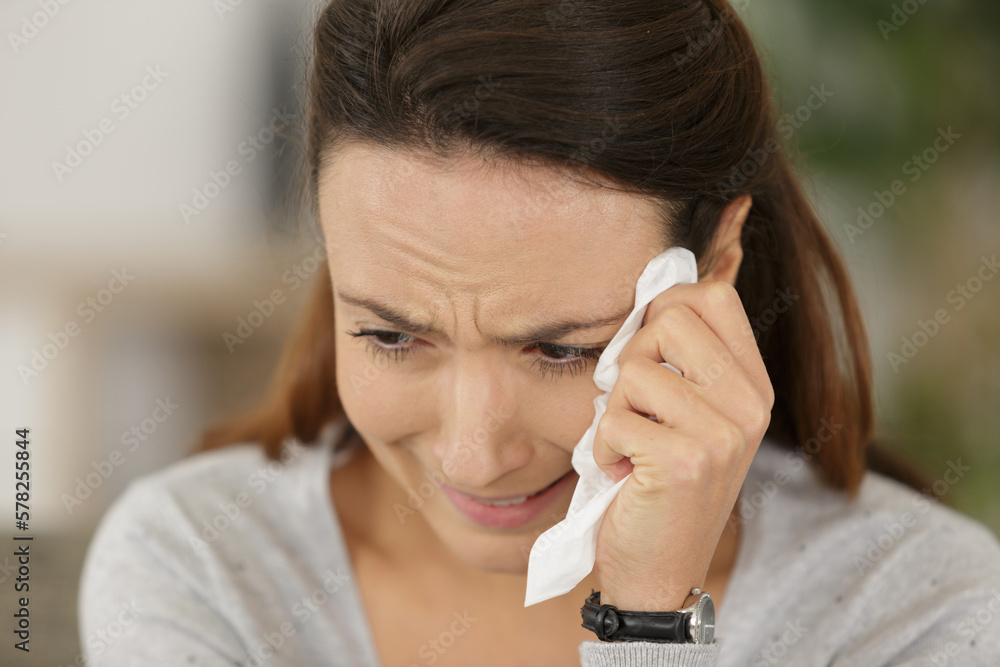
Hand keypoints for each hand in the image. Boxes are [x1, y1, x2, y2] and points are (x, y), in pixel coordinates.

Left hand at [591, 280, 773, 611]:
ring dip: (613, 413)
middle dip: (631, 361)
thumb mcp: (684, 413)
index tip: (648, 357)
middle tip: (635, 410)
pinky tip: (623, 473)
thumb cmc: (655, 484)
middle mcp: (750, 405)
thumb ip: (682, 357)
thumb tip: (661, 285)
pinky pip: (613, 419)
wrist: (657, 572)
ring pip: (634, 371)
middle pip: (669, 320)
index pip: (713, 297)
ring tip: (631, 448)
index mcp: (753, 386)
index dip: (664, 310)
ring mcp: (723, 434)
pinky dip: (602, 448)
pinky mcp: (685, 460)